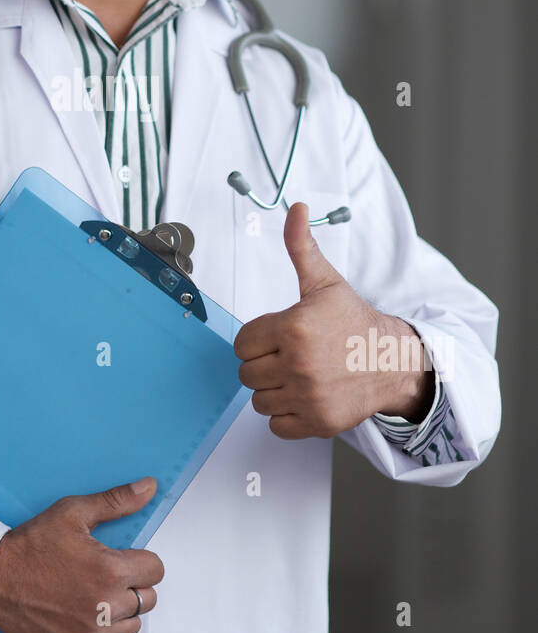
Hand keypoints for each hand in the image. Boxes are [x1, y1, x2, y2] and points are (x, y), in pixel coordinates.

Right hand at [0, 478, 163, 632]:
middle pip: (148, 598)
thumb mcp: (72, 513)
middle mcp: (106, 607)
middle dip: (133, 584)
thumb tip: (148, 488)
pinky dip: (103, 630)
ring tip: (95, 592)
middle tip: (106, 573)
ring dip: (121, 609)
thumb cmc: (30, 546)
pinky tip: (84, 612)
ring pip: (132, 624)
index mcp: (111, 571)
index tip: (124, 557)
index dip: (141, 559)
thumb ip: (116, 501)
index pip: (156, 570)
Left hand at [234, 202, 433, 438]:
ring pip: (258, 400)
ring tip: (299, 374)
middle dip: (264, 363)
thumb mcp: (324, 281)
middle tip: (292, 355)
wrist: (391, 360)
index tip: (279, 335)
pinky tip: (305, 395)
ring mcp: (308, 395)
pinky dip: (286, 414)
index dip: (257, 338)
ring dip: (274, 389)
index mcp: (293, 327)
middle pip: (246, 373)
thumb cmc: (352, 320)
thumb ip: (301, 246)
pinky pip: (276, 425)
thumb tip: (296, 208)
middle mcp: (298, 363)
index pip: (242, 343)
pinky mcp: (317, 422)